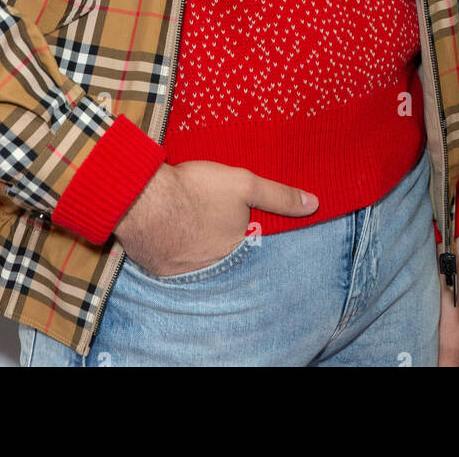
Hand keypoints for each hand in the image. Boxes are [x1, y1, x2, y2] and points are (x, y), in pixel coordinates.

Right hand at [112, 159, 318, 276]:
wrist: (143, 200)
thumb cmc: (196, 190)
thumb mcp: (244, 184)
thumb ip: (279, 196)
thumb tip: (315, 204)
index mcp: (236, 248)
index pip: (246, 242)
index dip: (240, 226)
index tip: (230, 215)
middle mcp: (212, 267)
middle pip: (220, 251)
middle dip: (216, 237)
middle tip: (206, 216)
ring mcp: (184, 272)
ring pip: (196, 258)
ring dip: (194, 244)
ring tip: (189, 223)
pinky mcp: (159, 268)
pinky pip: (171, 261)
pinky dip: (172, 248)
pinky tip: (167, 230)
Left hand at [437, 232, 458, 365]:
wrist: (458, 275)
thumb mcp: (449, 345)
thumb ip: (446, 368)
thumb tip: (439, 372)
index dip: (451, 370)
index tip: (443, 364)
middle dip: (450, 365)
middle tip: (439, 356)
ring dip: (449, 361)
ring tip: (439, 350)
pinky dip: (450, 355)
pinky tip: (440, 346)